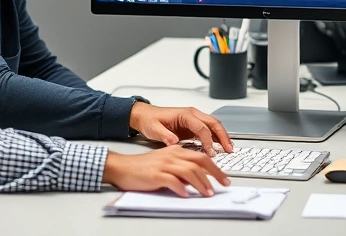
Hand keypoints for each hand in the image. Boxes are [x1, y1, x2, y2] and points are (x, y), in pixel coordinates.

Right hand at [103, 145, 229, 196]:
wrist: (122, 167)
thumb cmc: (143, 166)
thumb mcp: (165, 162)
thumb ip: (181, 167)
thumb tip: (196, 179)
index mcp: (176, 150)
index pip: (201, 157)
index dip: (215, 168)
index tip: (223, 178)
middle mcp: (172, 155)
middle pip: (200, 162)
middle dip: (214, 174)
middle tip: (223, 184)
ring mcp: (164, 164)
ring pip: (190, 171)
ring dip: (201, 184)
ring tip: (207, 193)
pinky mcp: (156, 174)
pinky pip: (173, 181)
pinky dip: (182, 189)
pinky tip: (186, 195)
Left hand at [129, 103, 233, 156]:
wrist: (145, 116)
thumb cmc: (150, 120)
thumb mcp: (153, 129)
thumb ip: (164, 135)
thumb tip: (173, 142)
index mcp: (184, 115)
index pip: (202, 127)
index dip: (208, 141)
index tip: (210, 152)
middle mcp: (192, 114)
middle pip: (213, 123)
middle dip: (223, 136)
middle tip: (229, 149)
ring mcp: (194, 119)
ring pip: (214, 125)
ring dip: (222, 136)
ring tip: (229, 148)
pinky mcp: (193, 125)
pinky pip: (209, 130)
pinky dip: (216, 137)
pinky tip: (220, 146)